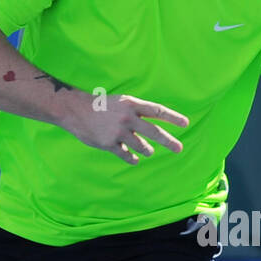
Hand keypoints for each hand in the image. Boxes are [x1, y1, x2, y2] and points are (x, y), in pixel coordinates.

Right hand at [64, 91, 188, 165]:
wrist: (74, 110)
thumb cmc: (100, 106)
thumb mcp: (120, 102)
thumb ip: (136, 111)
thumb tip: (153, 122)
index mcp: (131, 104)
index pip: (157, 110)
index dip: (172, 117)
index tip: (186, 123)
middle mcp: (127, 117)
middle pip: (154, 131)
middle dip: (169, 141)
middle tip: (179, 148)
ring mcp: (118, 131)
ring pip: (142, 146)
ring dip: (147, 150)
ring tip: (148, 151)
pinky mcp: (109, 144)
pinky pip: (127, 155)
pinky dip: (133, 158)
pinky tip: (135, 159)